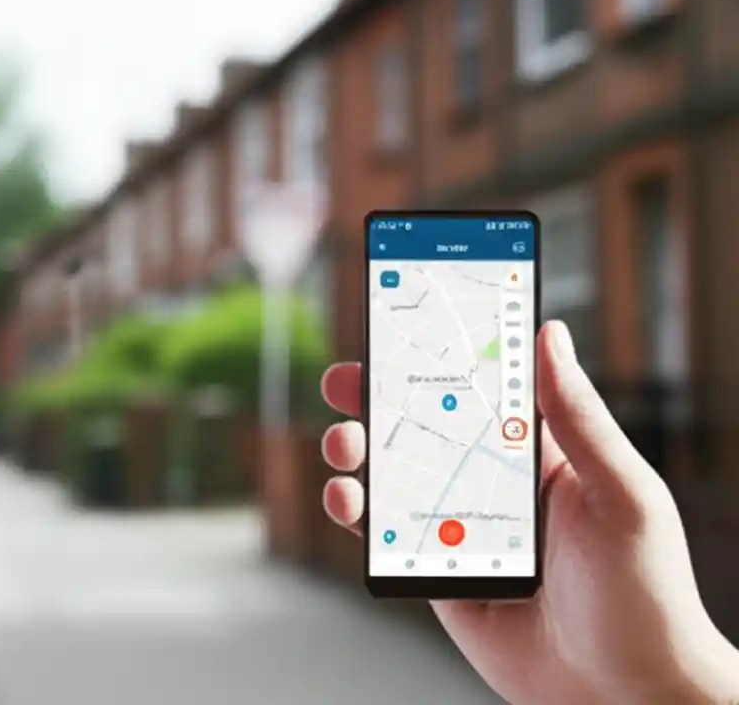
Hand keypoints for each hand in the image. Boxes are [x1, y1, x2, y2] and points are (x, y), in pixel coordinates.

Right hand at [319, 321, 738, 703]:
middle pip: (424, 427)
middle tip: (345, 379)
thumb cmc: (647, 595)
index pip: (485, 389)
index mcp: (542, 454)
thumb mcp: (622, 494)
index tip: (406, 323)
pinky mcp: (437, 573)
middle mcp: (495, 484)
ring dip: (358, 452)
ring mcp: (462, 528)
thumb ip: (579, 419)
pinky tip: (347, 502)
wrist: (626, 696)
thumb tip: (550, 334)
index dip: (444, 354)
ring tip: (344, 445)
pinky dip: (356, 515)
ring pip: (394, 477)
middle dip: (377, 398)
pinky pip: (385, 535)